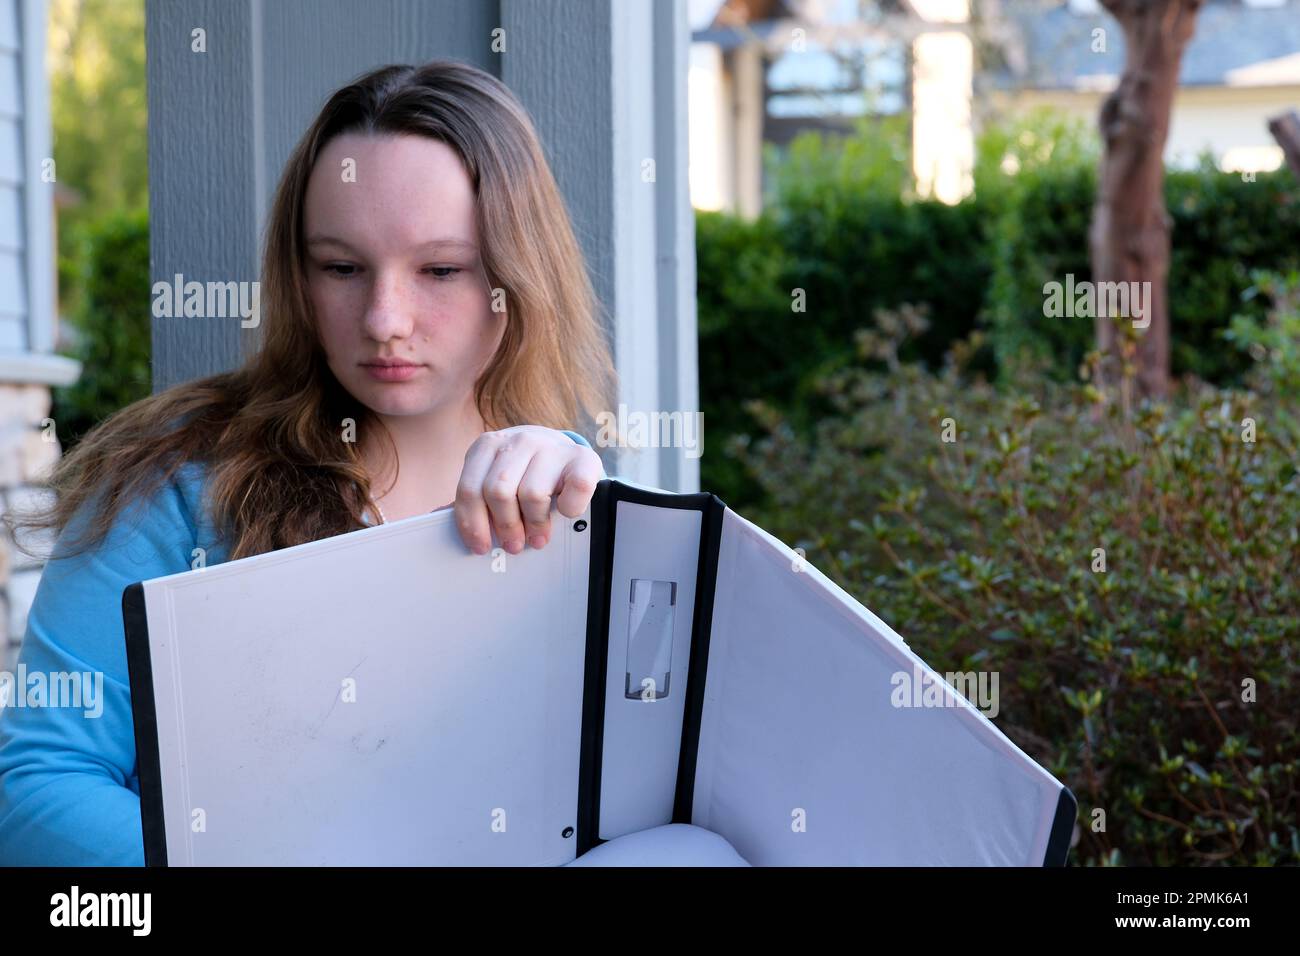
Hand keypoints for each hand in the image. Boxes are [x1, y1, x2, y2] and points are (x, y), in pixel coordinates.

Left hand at [455, 425, 603, 554]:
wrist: (564, 452)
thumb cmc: (526, 472)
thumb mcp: (496, 477)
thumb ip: (476, 497)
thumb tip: (444, 523)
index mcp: (489, 445)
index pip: (470, 489)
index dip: (473, 523)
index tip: (480, 546)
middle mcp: (519, 440)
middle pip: (498, 492)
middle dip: (505, 526)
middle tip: (513, 545)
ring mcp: (550, 447)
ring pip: (532, 494)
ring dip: (535, 523)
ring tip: (537, 535)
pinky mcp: (581, 457)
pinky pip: (574, 488)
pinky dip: (570, 507)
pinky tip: (566, 513)